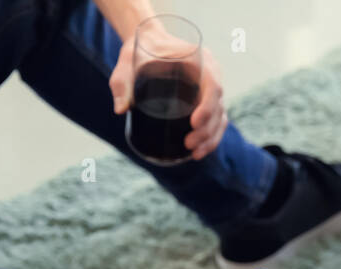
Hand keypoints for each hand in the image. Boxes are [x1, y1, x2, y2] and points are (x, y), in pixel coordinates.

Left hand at [109, 39, 226, 160]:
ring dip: (210, 138)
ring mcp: (209, 88)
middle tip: (188, 143)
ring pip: (219, 116)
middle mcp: (209, 73)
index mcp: (198, 59)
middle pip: (218, 105)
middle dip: (207, 129)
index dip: (208, 106)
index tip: (193, 123)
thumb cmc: (139, 51)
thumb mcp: (127, 62)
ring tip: (194, 153)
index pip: (212, 85)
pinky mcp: (205, 100)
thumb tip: (120, 109)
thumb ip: (122, 82)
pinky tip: (199, 152)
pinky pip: (216, 121)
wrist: (148, 43)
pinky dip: (211, 138)